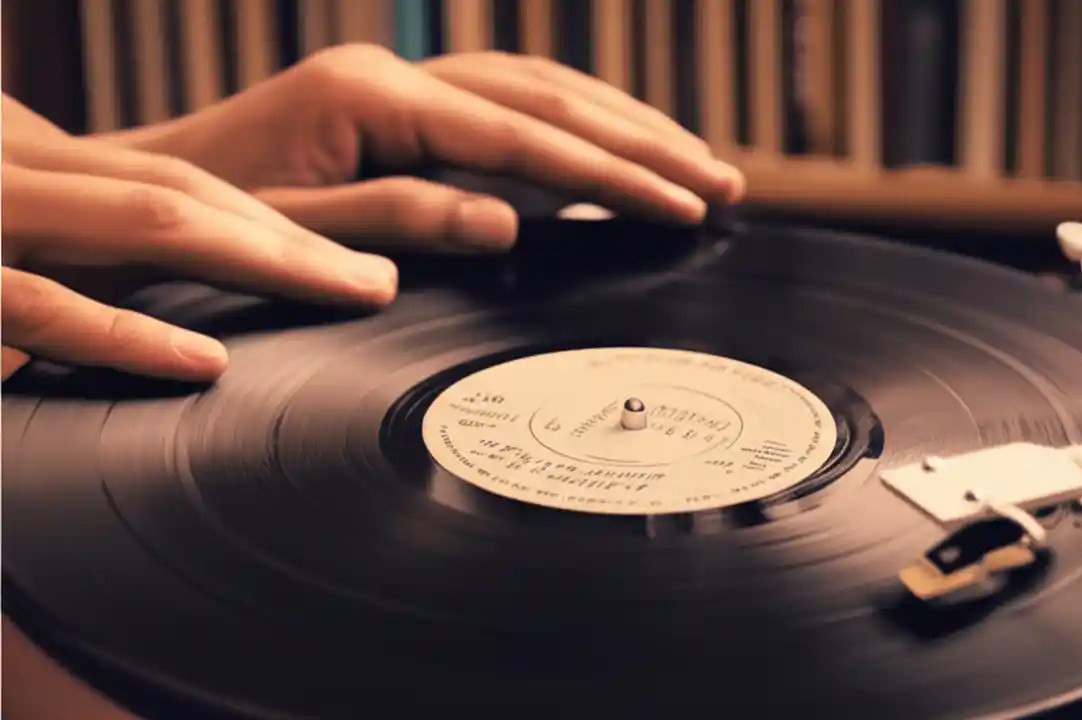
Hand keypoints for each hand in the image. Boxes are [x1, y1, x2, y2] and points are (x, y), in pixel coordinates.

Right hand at [2, 96, 397, 381]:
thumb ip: (56, 243)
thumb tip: (164, 272)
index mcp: (31, 166)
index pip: (175, 184)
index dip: (271, 221)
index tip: (349, 263)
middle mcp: (20, 174)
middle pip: (191, 192)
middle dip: (299, 236)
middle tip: (383, 281)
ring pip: (155, 220)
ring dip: (270, 257)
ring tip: (357, 290)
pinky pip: (46, 309)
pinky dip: (131, 335)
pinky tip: (209, 364)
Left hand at [100, 46, 745, 251]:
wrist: (139, 197)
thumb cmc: (202, 222)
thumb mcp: (293, 234)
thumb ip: (399, 220)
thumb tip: (504, 222)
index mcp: (370, 99)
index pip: (523, 137)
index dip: (613, 175)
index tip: (686, 205)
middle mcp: (396, 77)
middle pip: (549, 98)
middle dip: (645, 143)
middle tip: (725, 183)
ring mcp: (401, 85)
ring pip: (540, 89)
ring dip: (623, 127)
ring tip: (697, 167)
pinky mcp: (404, 107)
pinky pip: (509, 105)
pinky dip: (573, 127)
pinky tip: (612, 151)